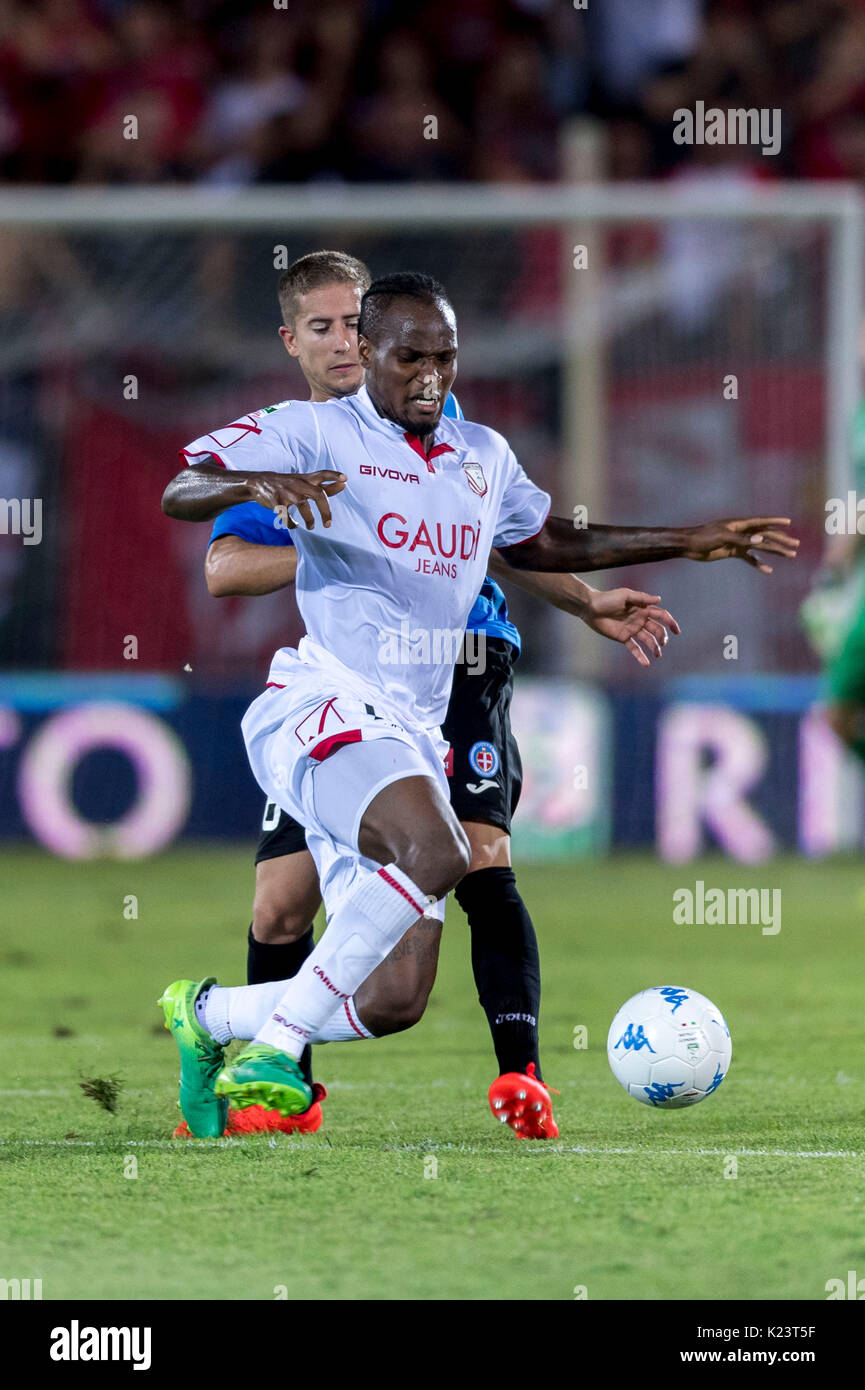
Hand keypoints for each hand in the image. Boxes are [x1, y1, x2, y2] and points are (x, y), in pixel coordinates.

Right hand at [248, 470, 346, 529]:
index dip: (334, 475)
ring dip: (310, 520)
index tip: (345, 478)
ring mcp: (288, 493)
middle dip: (326, 511)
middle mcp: (299, 484)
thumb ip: (324, 485)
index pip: (323, 474)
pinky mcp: (277, 502)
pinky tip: (293, 525)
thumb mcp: (305, 482)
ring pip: (304, 507)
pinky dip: (292, 524)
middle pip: (318, 495)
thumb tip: (344, 484)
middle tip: (328, 525)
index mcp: (307, 479)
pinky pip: (288, 517)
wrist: (260, 483)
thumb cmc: (289, 484)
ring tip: (311, 527)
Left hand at [582, 588, 680, 666]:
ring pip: (648, 640)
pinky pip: (634, 648)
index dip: (670, 622)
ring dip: (654, 647)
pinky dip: (640, 656)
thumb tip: (659, 599)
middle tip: (663, 643)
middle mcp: (640, 619)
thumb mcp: (625, 595)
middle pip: (656, 629)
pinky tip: (647, 664)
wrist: (590, 608)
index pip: (661, 616)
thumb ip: (642, 598)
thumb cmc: (607, 598)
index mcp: (643, 608)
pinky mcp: (623, 638)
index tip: (676, 631)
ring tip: (657, 655)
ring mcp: (632, 629)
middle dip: (662, 637)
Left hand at [682, 518, 798, 572]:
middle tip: (796, 546)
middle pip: (766, 536)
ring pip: (762, 547)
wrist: (690, 545)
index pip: (762, 522)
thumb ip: (743, 539)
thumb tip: (761, 540)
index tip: (789, 522)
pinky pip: (750, 558)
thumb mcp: (724, 537)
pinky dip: (759, 564)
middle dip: (781, 540)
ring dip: (775, 551)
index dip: (776, 521)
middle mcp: (742, 532)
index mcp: (741, 524)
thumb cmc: (705, 536)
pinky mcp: (734, 552)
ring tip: (790, 555)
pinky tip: (768, 570)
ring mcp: (739, 542)